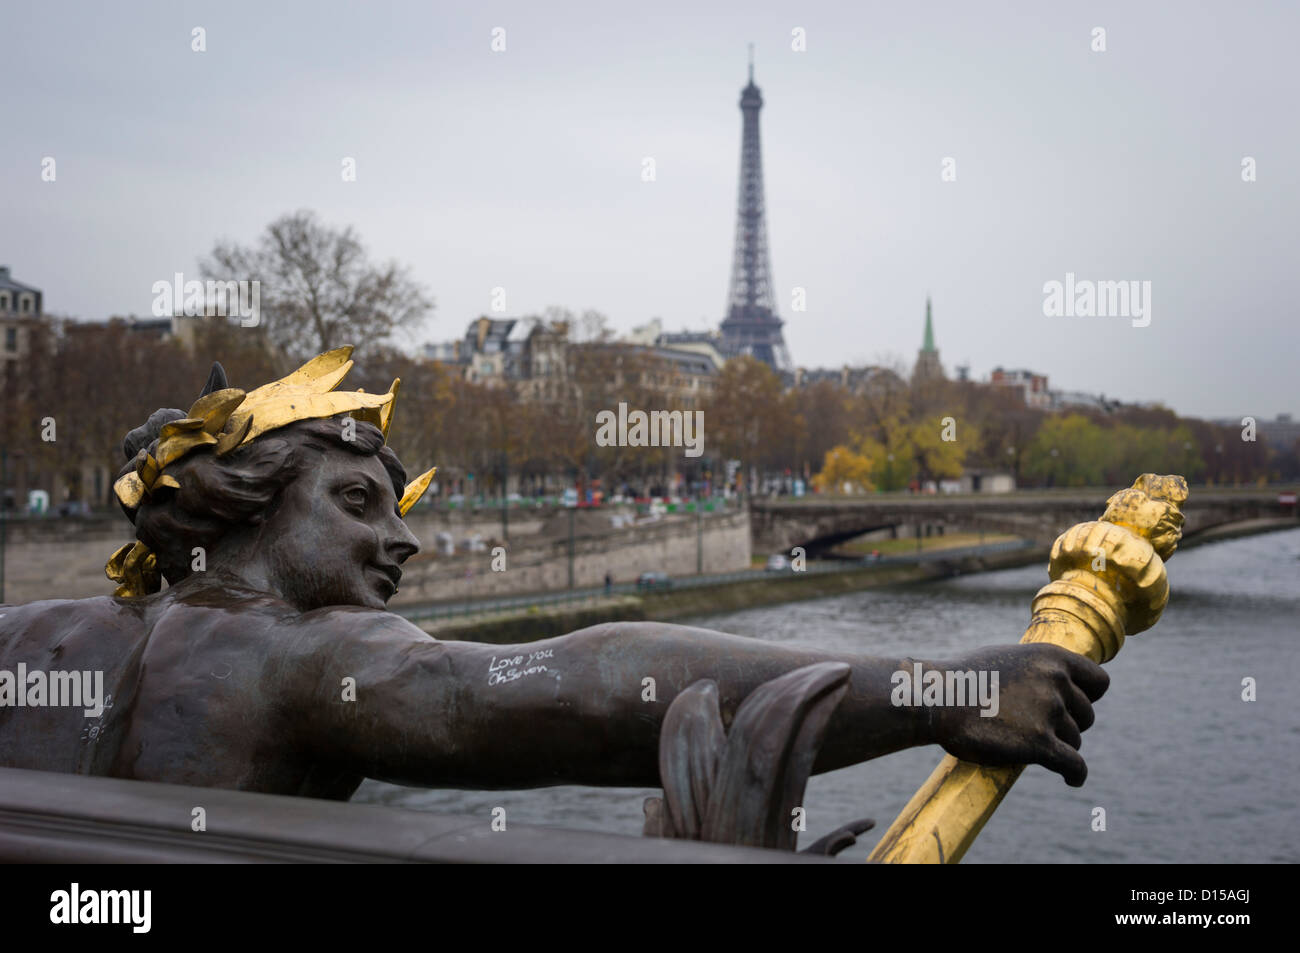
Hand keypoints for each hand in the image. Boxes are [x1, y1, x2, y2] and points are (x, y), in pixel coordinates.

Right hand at [929, 644, 1108, 785]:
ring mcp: (1048, 711)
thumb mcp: (1006, 658)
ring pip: (1075, 740)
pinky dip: (1075, 775)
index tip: (1075, 708)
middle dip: (1069, 724)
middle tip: (1043, 730)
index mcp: (1050, 657)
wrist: (936, 699)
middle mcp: (1055, 681)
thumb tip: (1057, 681)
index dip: (1089, 697)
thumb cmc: (963, 679)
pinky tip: (1071, 780)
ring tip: (1032, 748)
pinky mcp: (1039, 743)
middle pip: (1086, 715)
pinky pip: (1074, 765)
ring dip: (1059, 747)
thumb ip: (1037, 669)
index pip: (1099, 682)